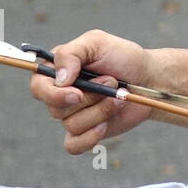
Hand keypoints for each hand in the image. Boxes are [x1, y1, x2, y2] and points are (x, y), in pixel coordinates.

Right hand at [28, 30, 153, 154]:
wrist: (149, 79)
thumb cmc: (123, 58)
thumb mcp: (97, 42)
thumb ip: (71, 53)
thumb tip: (59, 79)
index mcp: (58, 72)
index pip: (38, 87)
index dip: (53, 93)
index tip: (76, 91)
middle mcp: (61, 94)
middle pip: (55, 109)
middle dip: (89, 97)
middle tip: (112, 82)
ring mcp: (73, 115)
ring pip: (72, 124)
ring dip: (101, 110)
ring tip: (119, 96)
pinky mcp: (85, 132)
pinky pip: (73, 145)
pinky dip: (90, 137)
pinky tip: (106, 124)